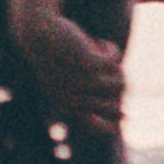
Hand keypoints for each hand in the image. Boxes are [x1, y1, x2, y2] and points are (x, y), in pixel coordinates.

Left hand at [9, 8, 125, 134]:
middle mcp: (75, 100)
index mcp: (69, 108)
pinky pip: (114, 62)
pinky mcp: (87, 64)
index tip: (126, 115)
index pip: (99, 128)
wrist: (37, 35)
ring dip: (117, 68)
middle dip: (120, 86)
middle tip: (116, 69)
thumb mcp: (68, 80)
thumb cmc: (53, 58)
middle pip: (116, 105)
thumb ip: (89, 96)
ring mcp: (81, 83)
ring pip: (120, 83)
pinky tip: (102, 42)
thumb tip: (120, 112)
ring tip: (108, 55)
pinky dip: (112, 50)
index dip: (114, 123)